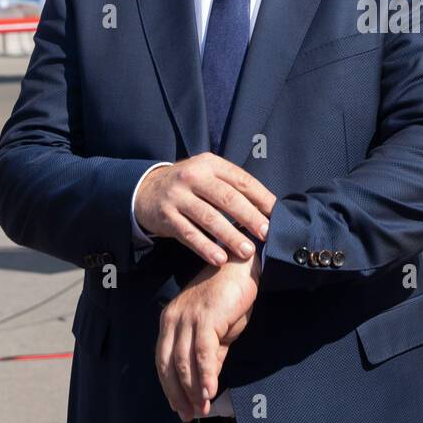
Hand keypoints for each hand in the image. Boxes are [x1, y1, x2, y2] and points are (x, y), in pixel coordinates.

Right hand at [135, 153, 275, 265]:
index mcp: (210, 164)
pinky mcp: (166, 216)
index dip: (261, 197)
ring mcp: (177, 196)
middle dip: (250, 217)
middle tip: (266, 233)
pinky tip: (220, 258)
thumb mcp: (208, 175)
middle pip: (227, 198)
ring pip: (209, 217)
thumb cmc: (189, 185)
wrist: (145, 190)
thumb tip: (267, 207)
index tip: (277, 214)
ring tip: (248, 251)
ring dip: (231, 236)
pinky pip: (188, 234)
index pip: (241, 180)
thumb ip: (232, 186)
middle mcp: (193, 177)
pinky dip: (205, 247)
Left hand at [155, 256, 259, 420]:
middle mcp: (173, 319)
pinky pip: (202, 353)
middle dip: (177, 393)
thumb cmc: (231, 297)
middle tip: (188, 414)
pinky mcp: (205, 318)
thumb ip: (211, 355)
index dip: (170, 386)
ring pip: (183, 362)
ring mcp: (188, 318)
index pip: (163, 360)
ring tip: (201, 408)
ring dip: (192, 389)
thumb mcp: (219, 331)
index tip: (179, 407)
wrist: (243, 268)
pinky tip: (210, 391)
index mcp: (170, 321)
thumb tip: (208, 383)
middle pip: (168, 364)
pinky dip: (205, 375)